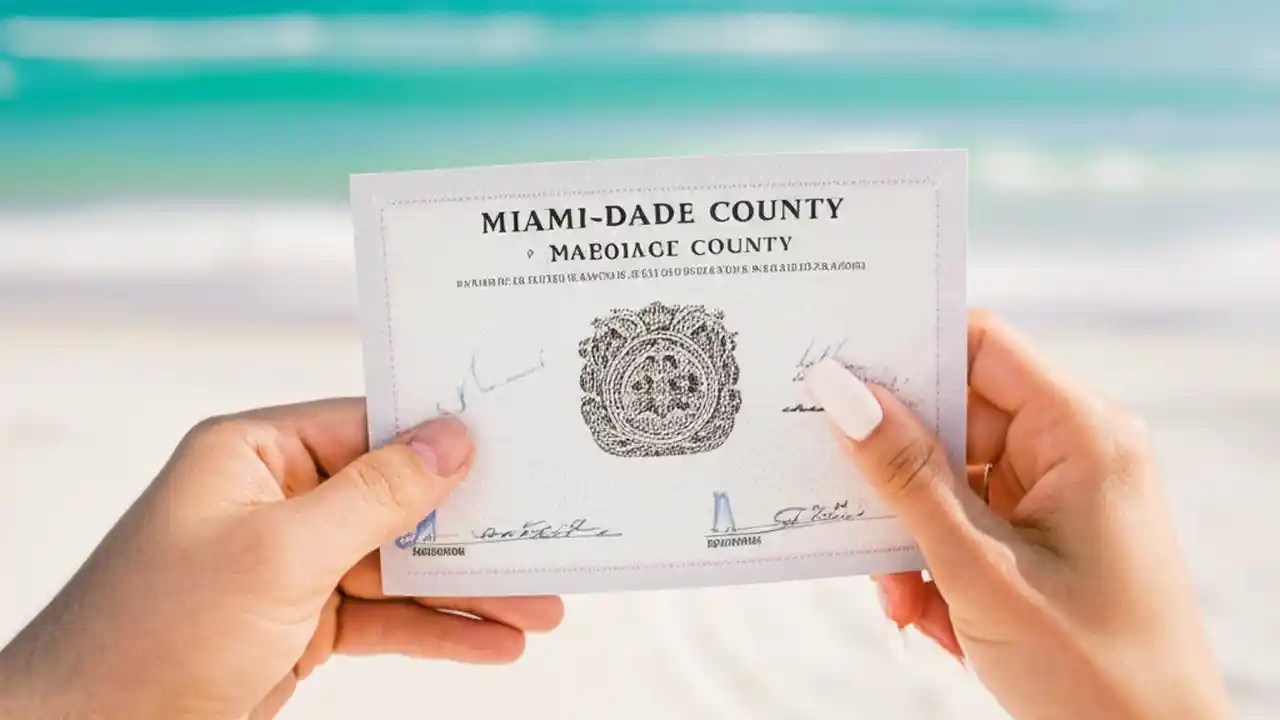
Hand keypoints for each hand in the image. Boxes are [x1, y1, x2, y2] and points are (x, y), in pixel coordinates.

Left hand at [0, 400, 562, 718]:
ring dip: (470, 590)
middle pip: (399, 501)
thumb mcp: (279, 552)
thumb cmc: (152, 632)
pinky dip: (438, 632)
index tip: (514, 449)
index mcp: (256, 454)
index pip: (371, 427)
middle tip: (544, 540)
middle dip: (473, 532)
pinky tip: (491, 642)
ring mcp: (291, 563)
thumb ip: (376, 495)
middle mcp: (277, 499)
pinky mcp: (302, 621)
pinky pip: (387, 616)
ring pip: (402, 566)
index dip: (445, 440)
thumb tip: (451, 440)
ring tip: (540, 608)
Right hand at [804, 311, 1230, 718]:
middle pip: (953, 417)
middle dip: (897, 478)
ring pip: (949, 477)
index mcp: (1081, 433)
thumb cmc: (1093, 672)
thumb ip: (906, 476)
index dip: (906, 353)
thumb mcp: (979, 570)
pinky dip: (936, 564)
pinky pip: (966, 520)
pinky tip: (933, 615)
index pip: (979, 346)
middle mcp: (1075, 449)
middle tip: (851, 517)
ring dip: (910, 536)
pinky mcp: (1046, 537)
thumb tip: (840, 392)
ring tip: (905, 598)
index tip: (833, 377)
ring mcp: (1061, 494)